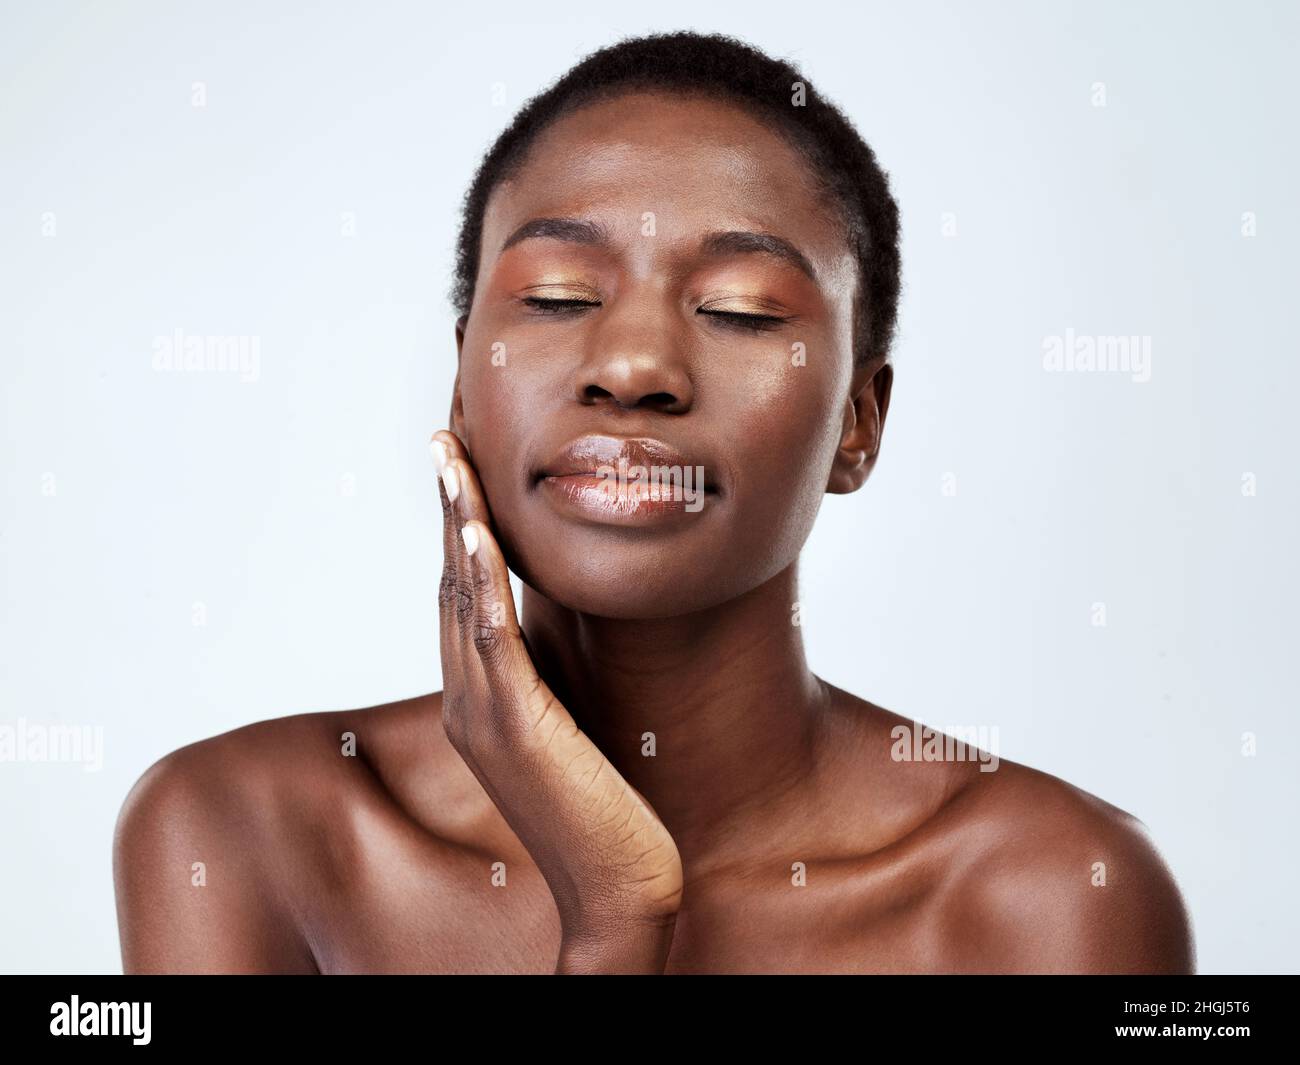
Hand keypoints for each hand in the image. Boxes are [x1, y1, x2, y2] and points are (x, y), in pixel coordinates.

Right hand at [430, 429, 683, 972]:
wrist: (618, 887)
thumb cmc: (607, 809)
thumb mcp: (573, 724)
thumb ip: (552, 678)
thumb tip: (558, 627)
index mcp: (483, 696)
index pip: (464, 594)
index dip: (458, 526)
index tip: (462, 468)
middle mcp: (470, 699)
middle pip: (449, 582)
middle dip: (447, 505)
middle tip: (443, 438)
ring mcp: (485, 713)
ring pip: (460, 599)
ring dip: (453, 521)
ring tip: (449, 458)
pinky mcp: (514, 727)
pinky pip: (490, 641)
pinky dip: (477, 581)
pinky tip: (473, 532)